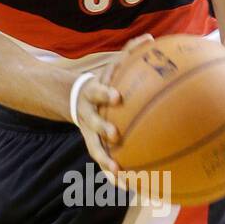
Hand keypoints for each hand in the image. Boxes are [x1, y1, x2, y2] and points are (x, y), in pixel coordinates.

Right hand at [74, 34, 155, 185]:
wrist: (73, 97)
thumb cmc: (104, 81)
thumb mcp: (112, 65)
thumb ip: (130, 52)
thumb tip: (151, 38)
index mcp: (93, 93)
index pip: (98, 91)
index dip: (105, 94)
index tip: (118, 97)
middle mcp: (88, 112)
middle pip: (91, 121)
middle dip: (101, 128)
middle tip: (114, 135)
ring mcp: (88, 130)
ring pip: (94, 145)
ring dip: (104, 158)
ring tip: (117, 171)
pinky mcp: (92, 142)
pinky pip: (102, 158)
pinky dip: (111, 172)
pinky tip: (125, 185)